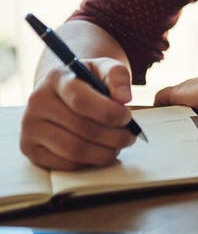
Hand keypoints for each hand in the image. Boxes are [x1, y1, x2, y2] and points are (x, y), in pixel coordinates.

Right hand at [20, 58, 136, 170]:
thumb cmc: (88, 82)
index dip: (108, 112)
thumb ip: (117, 76)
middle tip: (130, 136)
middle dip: (113, 136)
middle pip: (81, 128)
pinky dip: (89, 162)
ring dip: (104, 152)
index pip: (80, 100)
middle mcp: (37, 102)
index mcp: (56, 78)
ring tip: (118, 145)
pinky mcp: (31, 149)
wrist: (62, 93)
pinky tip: (100, 152)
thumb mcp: (104, 68)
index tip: (127, 117)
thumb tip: (123, 98)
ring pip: (74, 150)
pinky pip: (65, 164)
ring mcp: (30, 128)